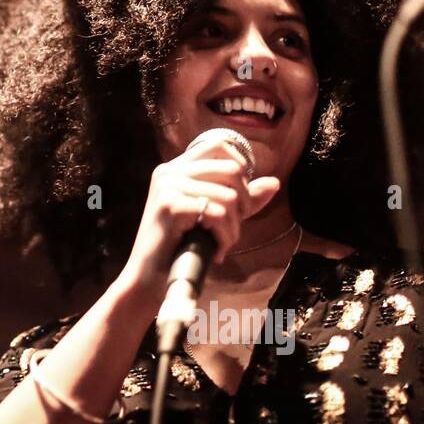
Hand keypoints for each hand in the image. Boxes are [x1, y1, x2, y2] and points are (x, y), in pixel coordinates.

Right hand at [120, 136, 280, 302]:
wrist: (150, 277)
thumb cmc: (181, 247)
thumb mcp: (214, 216)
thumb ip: (240, 198)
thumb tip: (274, 182)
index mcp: (176, 168)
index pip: (219, 146)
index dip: (240, 169)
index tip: (238, 199)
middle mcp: (169, 171)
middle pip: (232, 170)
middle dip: (243, 203)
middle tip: (231, 228)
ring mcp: (168, 186)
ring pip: (228, 196)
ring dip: (234, 228)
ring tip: (222, 245)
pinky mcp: (170, 205)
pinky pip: (218, 214)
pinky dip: (224, 237)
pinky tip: (216, 251)